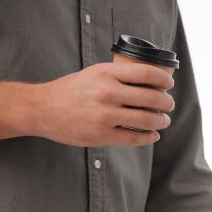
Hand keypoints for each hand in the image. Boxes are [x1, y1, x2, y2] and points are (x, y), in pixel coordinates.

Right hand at [30, 63, 174, 146]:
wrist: (42, 109)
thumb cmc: (72, 90)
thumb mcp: (94, 73)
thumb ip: (119, 76)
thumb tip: (152, 82)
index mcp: (106, 73)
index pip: (147, 74)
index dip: (164, 80)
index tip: (169, 84)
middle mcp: (107, 93)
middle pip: (152, 98)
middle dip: (167, 103)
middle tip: (169, 105)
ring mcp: (105, 115)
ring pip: (147, 120)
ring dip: (162, 121)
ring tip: (163, 120)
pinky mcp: (102, 135)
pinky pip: (135, 138)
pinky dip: (149, 136)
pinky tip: (153, 134)